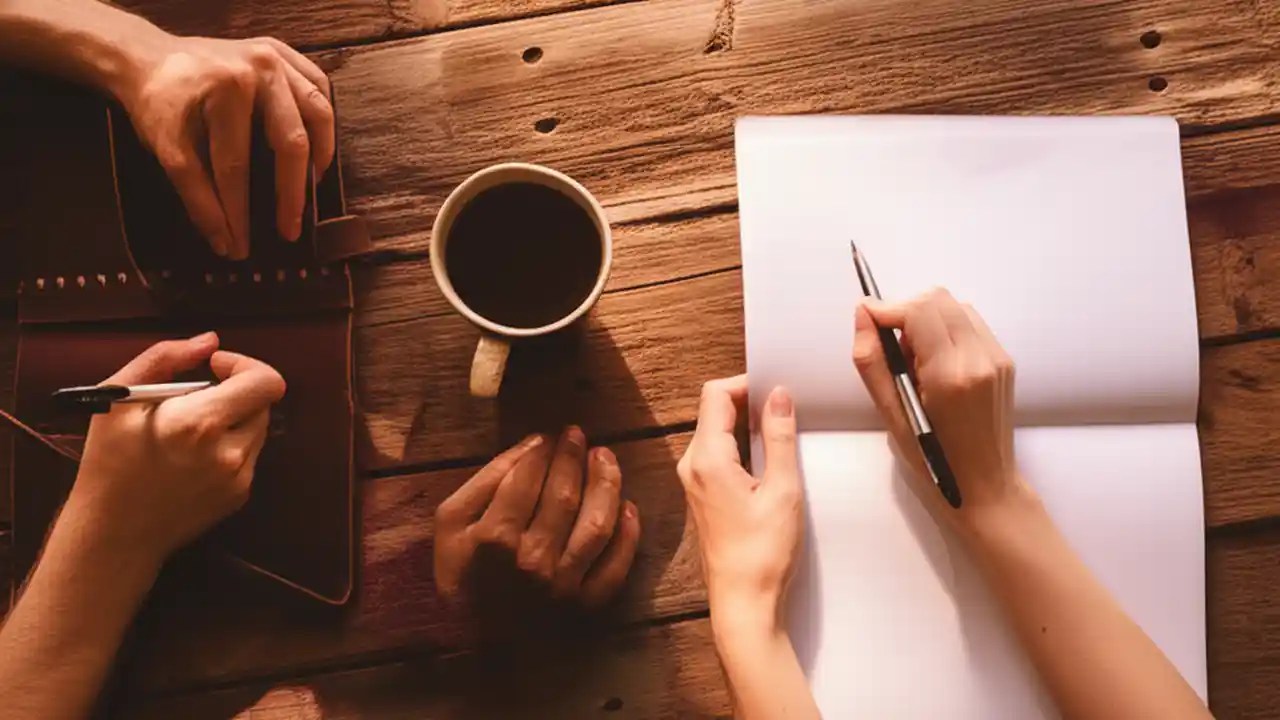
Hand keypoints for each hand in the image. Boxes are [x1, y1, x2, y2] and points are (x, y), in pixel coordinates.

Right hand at [68, 332, 286, 567]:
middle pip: (263, 401)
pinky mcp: (241, 495)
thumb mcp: (118, 398)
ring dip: (234, 418)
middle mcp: (229, 452)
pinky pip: (249, 454)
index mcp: (200, 424)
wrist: (114, 533)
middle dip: (235, 391)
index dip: (243, 364)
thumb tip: (209, 342)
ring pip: (258, 427)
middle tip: (195, 398)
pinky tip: (193, 458)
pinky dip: (230, 445)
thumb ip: (165, 358)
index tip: (213, 367)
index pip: (265, 381)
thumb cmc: (109, 461)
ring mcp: (239, 478)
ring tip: (190, 431)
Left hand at [116, 34, 334, 257]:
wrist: (146, 57)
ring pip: (319, 110)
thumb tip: (224, 243)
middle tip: (289, 229)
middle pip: (291, 140)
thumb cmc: (157, 104)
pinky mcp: (282, 52)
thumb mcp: (167, 150)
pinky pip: (318, 83)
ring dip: (320, 154)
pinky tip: (316, 142)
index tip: (242, 246)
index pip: (239, 164)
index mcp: (227, 89)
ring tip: (310, 186)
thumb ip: (197, 197)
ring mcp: (276, 56)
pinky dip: (323, 116)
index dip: (240, 211)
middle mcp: (260, 68)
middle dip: (290, 193)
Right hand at [433, 428, 640, 608]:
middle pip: (564, 496)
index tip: (549, 436)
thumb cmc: (462, 572)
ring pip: (597, 524)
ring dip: (606, 484)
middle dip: (572, 458)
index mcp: (495, 539)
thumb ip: (487, 479)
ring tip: (604, 458)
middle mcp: (533, 562)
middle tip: (577, 435)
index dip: (542, 451)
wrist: (473, 638)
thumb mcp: (451, 522)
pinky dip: (628, 534)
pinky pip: (616, 566)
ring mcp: (563, 586)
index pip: (527, 478)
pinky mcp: (586, 605)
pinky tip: (628, 505)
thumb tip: (532, 444)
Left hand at [677, 376, 802, 633]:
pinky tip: (768, 463)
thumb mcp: (783, 489)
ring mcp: (694, 481)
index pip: (716, 394)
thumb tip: (779, 396)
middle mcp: (692, 466)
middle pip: (715, 410)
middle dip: (750, 402)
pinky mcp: (703, 495)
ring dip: (748, 426)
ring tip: (782, 436)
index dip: (747, 382)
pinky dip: (742, 447)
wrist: (744, 602)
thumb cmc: (761, 554)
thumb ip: (780, 437)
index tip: (777, 389)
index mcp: (706, 459)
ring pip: (717, 432)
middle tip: (786, 410)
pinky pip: (718, 454)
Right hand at [853, 288, 1036, 537]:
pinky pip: (970, 323)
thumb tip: (863, 314)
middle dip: (906, 311)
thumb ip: (872, 361)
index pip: (918, 310)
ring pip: (955, 306)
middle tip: (892, 348)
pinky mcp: (1004, 360)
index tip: (868, 323)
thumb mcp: (890, 415)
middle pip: (937, 299)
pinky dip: (946, 329)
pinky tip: (937, 363)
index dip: (887, 309)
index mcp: (949, 375)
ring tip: (916, 359)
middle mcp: (979, 358)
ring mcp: (997, 357)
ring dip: (927, 319)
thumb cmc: (931, 458)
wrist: (984, 485)